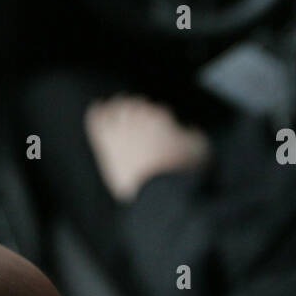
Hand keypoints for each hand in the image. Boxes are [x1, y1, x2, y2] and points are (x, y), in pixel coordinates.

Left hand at [85, 95, 210, 202]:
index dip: (160, 120)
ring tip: (117, 111)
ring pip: (115, 107)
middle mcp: (137, 116)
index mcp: (159, 115)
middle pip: (136, 105)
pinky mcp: (105, 140)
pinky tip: (97, 109)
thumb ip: (194, 133)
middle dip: (139, 112)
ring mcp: (118, 127)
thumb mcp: (200, 148)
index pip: (157, 109)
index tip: (162, 130)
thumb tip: (190, 129)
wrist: (156, 191)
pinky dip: (96, 111)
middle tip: (141, 125)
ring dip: (118, 109)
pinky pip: (96, 117)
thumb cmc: (177, 171)